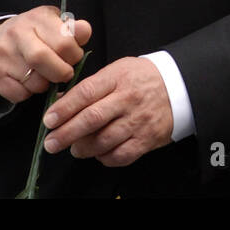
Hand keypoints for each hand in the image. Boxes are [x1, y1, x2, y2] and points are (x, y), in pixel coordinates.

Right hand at [0, 6, 91, 102]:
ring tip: (44, 76)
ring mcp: (2, 54)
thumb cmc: (32, 34)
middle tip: (64, 72)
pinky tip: (28, 82)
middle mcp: (17, 33)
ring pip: (34, 81)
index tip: (73, 57)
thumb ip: (72, 30)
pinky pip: (19, 94)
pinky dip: (29, 93)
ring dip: (45, 84)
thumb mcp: (53, 24)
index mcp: (37, 18)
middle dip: (61, 72)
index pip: (64, 41)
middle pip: (44, 59)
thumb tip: (84, 31)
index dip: (74, 54)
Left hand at [41, 56, 172, 166]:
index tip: (49, 120)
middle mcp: (128, 99)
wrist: (179, 86)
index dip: (64, 108)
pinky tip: (99, 153)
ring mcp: (139, 120)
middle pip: (92, 119)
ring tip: (75, 149)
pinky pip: (121, 155)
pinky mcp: (147, 139)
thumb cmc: (142, 78)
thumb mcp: (117, 71)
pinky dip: (105, 158)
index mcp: (118, 78)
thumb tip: (59, 102)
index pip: (86, 93)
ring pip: (104, 140)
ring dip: (83, 148)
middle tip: (51, 143)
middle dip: (66, 133)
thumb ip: (89, 86)